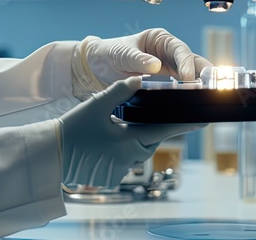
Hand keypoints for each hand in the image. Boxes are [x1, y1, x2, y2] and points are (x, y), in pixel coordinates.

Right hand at [56, 77, 203, 188]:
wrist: (52, 155)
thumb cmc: (73, 128)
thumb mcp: (96, 105)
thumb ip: (120, 90)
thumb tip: (139, 78)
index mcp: (129, 140)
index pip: (165, 129)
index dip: (185, 124)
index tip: (204, 120)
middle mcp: (129, 159)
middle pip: (149, 139)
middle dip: (146, 128)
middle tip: (134, 118)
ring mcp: (120, 171)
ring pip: (135, 151)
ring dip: (129, 140)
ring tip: (110, 130)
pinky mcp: (111, 178)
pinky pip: (122, 162)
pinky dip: (116, 153)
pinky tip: (101, 145)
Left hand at [72, 28, 211, 97]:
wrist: (99, 65)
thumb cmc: (111, 52)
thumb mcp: (122, 54)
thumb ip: (138, 59)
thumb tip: (156, 65)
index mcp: (161, 39)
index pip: (179, 50)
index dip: (187, 63)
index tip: (188, 78)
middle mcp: (169, 53)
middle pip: (193, 62)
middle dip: (203, 74)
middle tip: (210, 88)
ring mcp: (169, 68)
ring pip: (191, 76)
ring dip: (199, 85)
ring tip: (207, 97)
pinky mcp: (166, 83)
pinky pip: (180, 88)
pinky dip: (188, 94)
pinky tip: (193, 103)